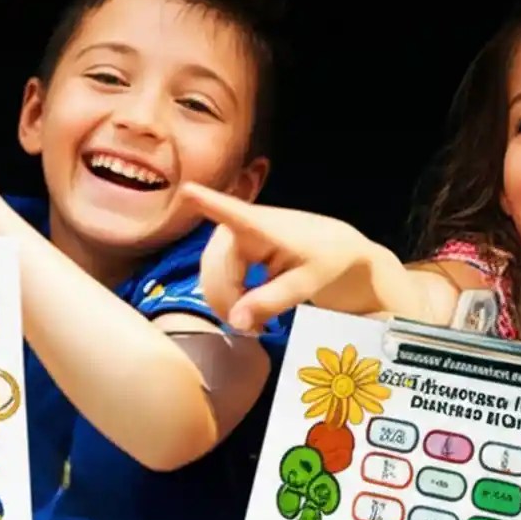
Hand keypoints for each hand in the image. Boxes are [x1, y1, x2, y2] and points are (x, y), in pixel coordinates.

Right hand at [180, 182, 422, 331]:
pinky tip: (244, 312)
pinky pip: (213, 278)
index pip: (230, 211)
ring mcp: (230, 238)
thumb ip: (271, 301)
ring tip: (251, 324)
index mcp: (261, 226)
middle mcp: (238, 226)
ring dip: (223, 303)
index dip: (206, 202)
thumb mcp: (306, 284)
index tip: (187, 190)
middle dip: (225, 301)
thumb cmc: (325, 258)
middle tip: (250, 329)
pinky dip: (225, 299)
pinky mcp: (228, 250)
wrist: (333, 250)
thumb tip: (235, 322)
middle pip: (213, 268)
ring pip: (209, 276)